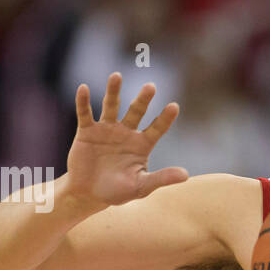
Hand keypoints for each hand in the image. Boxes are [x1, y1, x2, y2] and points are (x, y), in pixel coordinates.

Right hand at [65, 72, 188, 208]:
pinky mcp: (87, 131)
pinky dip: (83, 101)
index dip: (165, 118)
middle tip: (151, 86)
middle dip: (142, 99)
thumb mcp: (141, 186)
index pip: (157, 128)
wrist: (89, 194)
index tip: (174, 106)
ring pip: (111, 106)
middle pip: (136, 111)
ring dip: (113, 91)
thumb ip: (161, 179)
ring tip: (117, 76)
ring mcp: (107, 129)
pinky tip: (83, 88)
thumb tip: (186, 175)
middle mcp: (126, 132)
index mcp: (142, 145)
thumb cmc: (118, 192)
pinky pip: (85, 113)